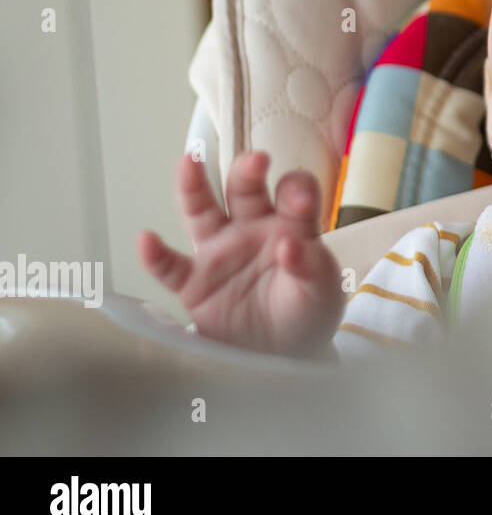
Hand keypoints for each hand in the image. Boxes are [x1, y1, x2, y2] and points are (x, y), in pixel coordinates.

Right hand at [138, 151, 345, 357]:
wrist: (284, 353)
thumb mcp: (322, 290)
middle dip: (248, 171)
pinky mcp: (195, 283)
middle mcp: (251, 227)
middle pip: (245, 188)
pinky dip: (156, 256)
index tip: (302, 203)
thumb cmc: (307, 310)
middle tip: (257, 161)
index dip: (297, 190)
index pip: (293, 191)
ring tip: (189, 162)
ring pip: (201, 211)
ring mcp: (220, 251)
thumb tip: (291, 246)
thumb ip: (311, 266)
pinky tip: (147, 241)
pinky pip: (171, 267)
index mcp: (289, 223)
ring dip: (194, 187)